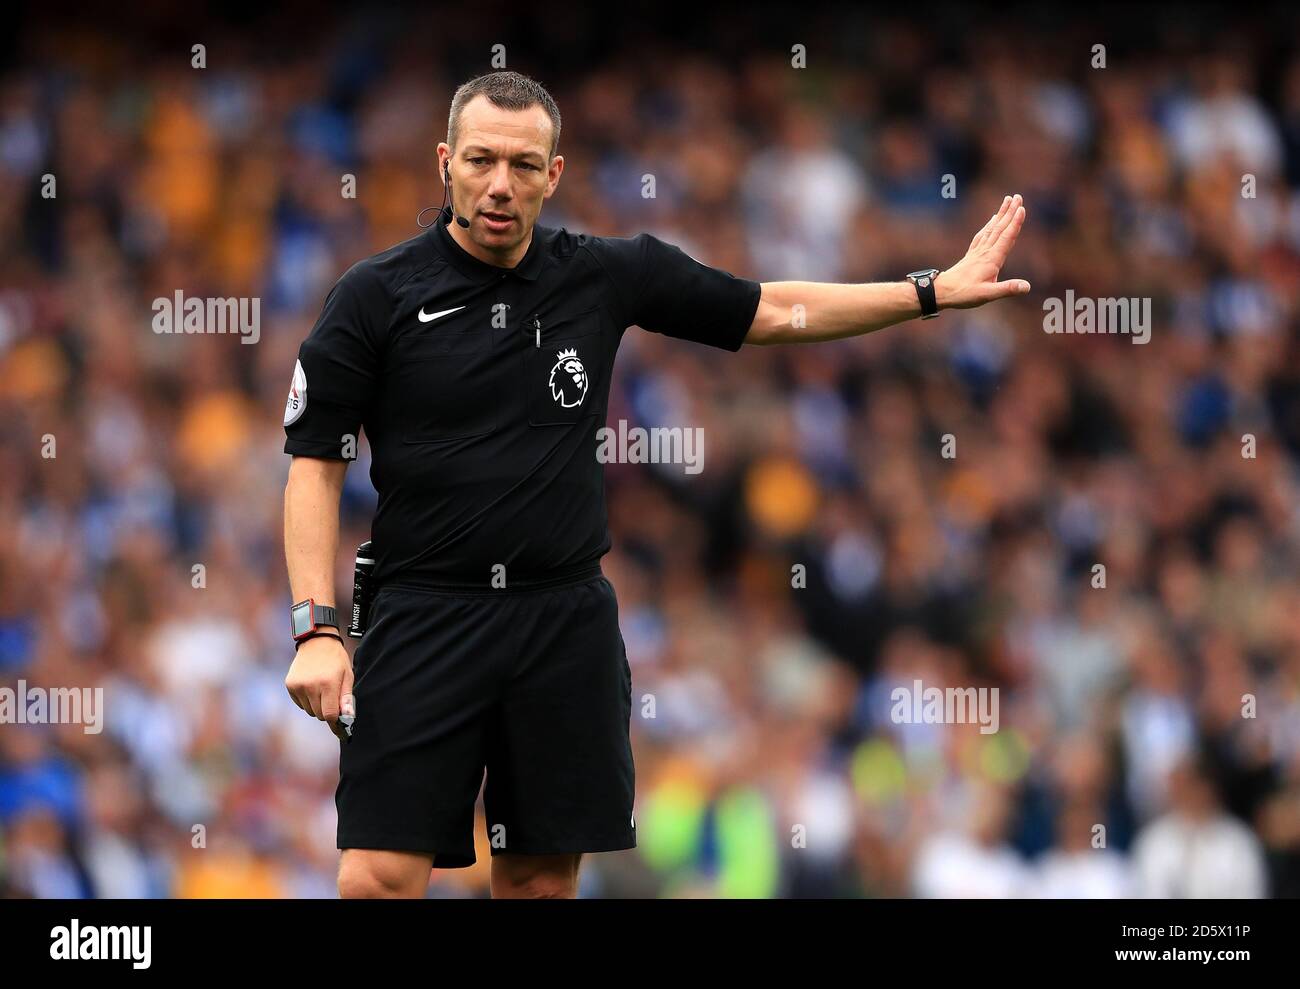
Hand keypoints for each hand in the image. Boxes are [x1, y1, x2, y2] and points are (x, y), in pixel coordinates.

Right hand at [285, 634, 353, 741]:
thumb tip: (348, 717)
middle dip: (327, 712)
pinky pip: (300, 703)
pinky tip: (311, 687)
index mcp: (328, 684)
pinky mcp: (290, 685)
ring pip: (309, 710)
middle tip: (332, 699)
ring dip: (316, 706)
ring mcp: (298, 686)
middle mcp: (311, 686)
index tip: (341, 730)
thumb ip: (347, 698)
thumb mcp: (347, 675)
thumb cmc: (336, 659)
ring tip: (322, 690)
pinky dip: (307, 701)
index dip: (336, 724)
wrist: (316, 641)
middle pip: (319, 714)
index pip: (330, 715)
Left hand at [935, 194, 1030, 309]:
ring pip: (992, 229)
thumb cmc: (963, 294)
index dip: (1015, 223)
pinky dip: (989, 225)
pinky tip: (992, 220)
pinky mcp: (972, 255)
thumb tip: (1027, 287)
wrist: (941, 292)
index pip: (1006, 237)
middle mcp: (985, 252)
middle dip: (1010, 212)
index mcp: (992, 259)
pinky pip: (982, 235)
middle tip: (1018, 197)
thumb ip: (1007, 289)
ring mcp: (977, 252)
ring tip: (1007, 201)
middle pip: (1000, 228)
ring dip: (1001, 215)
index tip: (1022, 208)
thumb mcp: (987, 295)